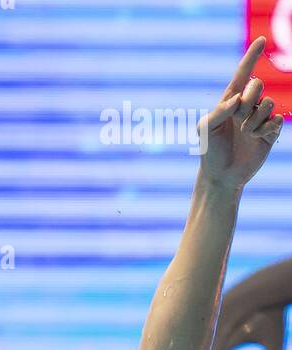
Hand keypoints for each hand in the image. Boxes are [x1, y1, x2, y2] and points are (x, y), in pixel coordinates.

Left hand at [199, 37, 282, 190]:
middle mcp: (247, 106)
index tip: (261, 40)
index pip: (243, 73)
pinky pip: (277, 119)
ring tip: (245, 132)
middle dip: (249, 98)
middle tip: (238, 117)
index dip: (252, 56)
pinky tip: (257, 138)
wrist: (221, 176)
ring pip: (269, 103)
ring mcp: (259, 118)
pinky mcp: (270, 132)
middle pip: (258, 84)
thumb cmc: (210, 152)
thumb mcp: (205, 130)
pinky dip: (265, 128)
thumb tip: (237, 99)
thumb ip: (218, 111)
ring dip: (255, 118)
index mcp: (230, 100)